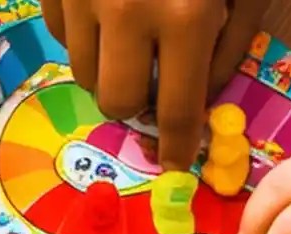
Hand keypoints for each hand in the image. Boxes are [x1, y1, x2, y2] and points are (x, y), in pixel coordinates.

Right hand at [40, 0, 267, 168]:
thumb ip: (231, 43)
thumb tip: (200, 98)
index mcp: (184, 15)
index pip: (176, 110)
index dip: (176, 145)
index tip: (175, 162)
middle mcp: (124, 11)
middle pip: (116, 101)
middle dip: (136, 103)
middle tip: (151, 81)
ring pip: (82, 73)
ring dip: (107, 70)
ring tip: (129, 39)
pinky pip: (60, 34)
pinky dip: (82, 35)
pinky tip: (104, 9)